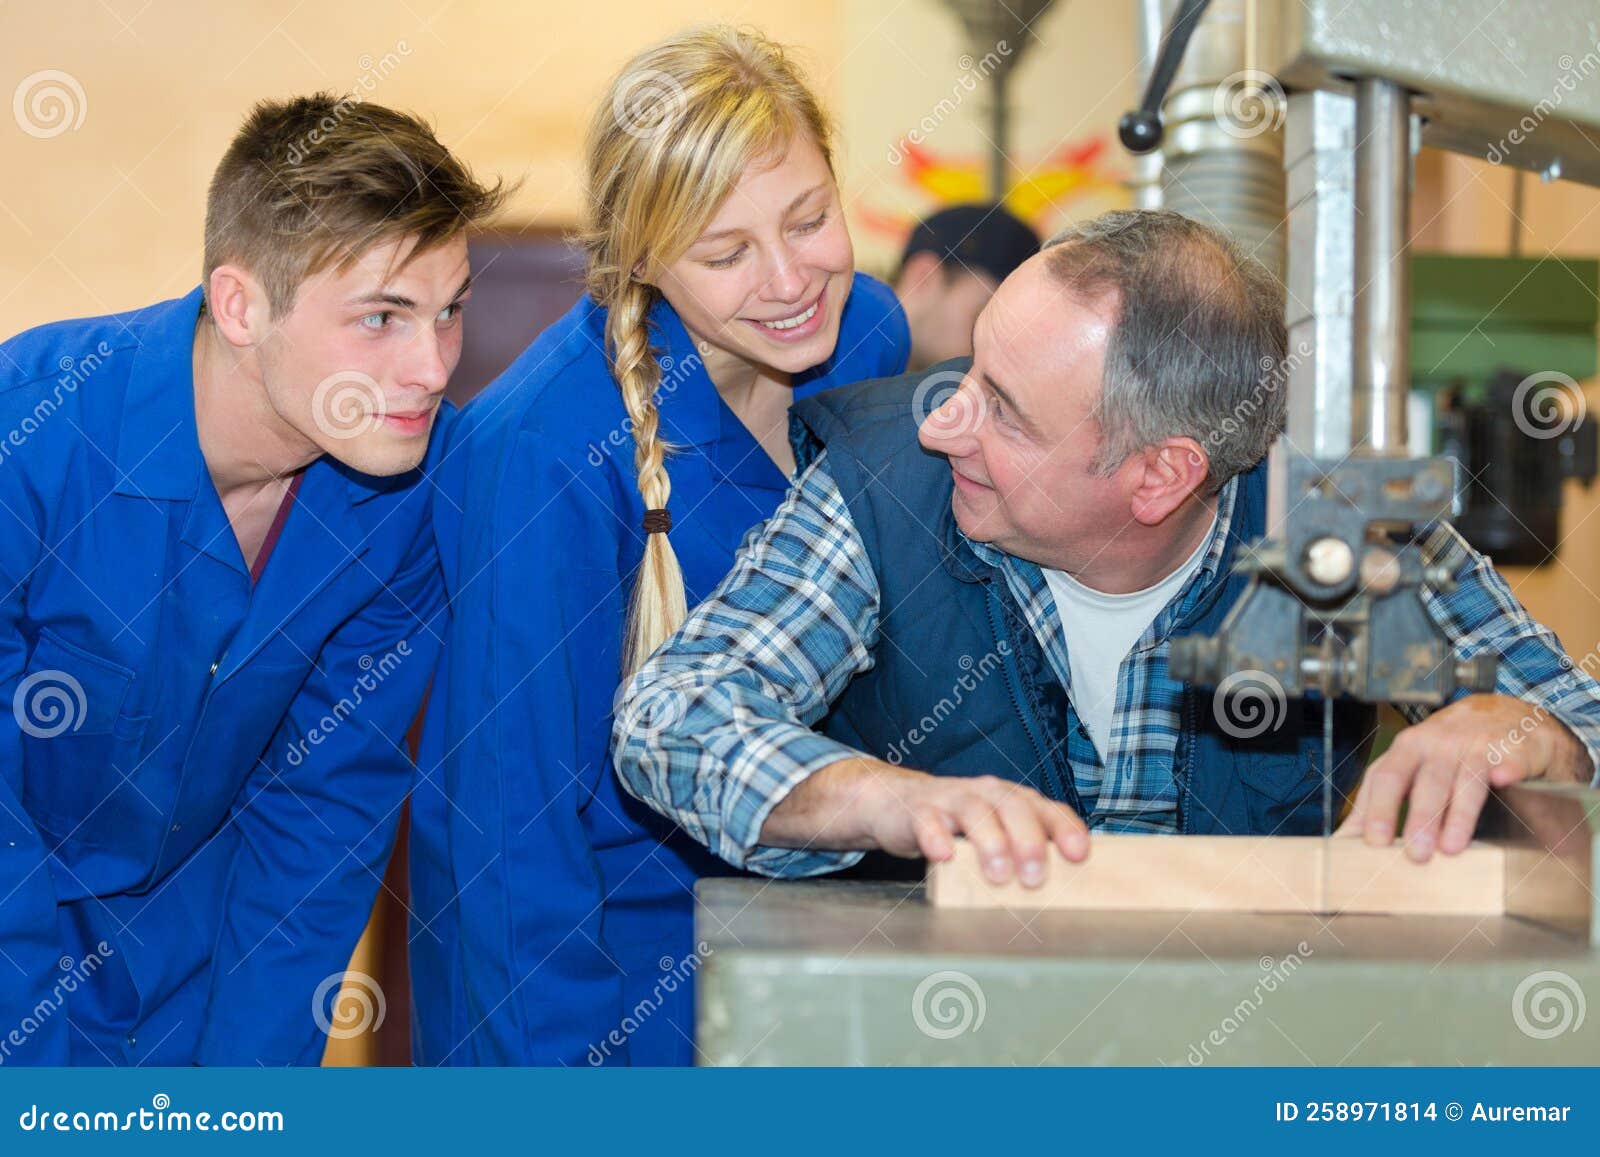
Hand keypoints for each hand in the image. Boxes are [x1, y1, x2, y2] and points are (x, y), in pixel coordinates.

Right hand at [761, 757, 1088, 885]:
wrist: (894, 803)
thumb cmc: (955, 827)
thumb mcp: (992, 836)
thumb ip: (1019, 857)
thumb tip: (1061, 898)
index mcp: (1012, 800)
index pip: (1046, 808)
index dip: (1065, 828)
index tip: (1079, 854)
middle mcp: (986, 794)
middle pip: (1014, 807)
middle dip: (1028, 841)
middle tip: (1035, 877)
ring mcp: (951, 799)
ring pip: (976, 811)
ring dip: (990, 842)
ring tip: (998, 874)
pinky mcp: (917, 810)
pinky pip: (927, 819)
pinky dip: (935, 836)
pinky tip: (943, 856)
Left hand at [1338, 693, 1591, 861]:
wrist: (1502, 715)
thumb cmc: (1448, 749)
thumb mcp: (1408, 766)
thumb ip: (1380, 799)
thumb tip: (1344, 842)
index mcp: (1407, 748)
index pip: (1386, 779)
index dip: (1378, 810)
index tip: (1373, 844)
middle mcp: (1439, 744)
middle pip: (1425, 782)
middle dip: (1418, 818)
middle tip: (1415, 855)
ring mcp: (1476, 745)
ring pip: (1466, 780)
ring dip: (1458, 814)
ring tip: (1451, 848)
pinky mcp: (1511, 749)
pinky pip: (1509, 762)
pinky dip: (1507, 771)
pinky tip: (1504, 782)